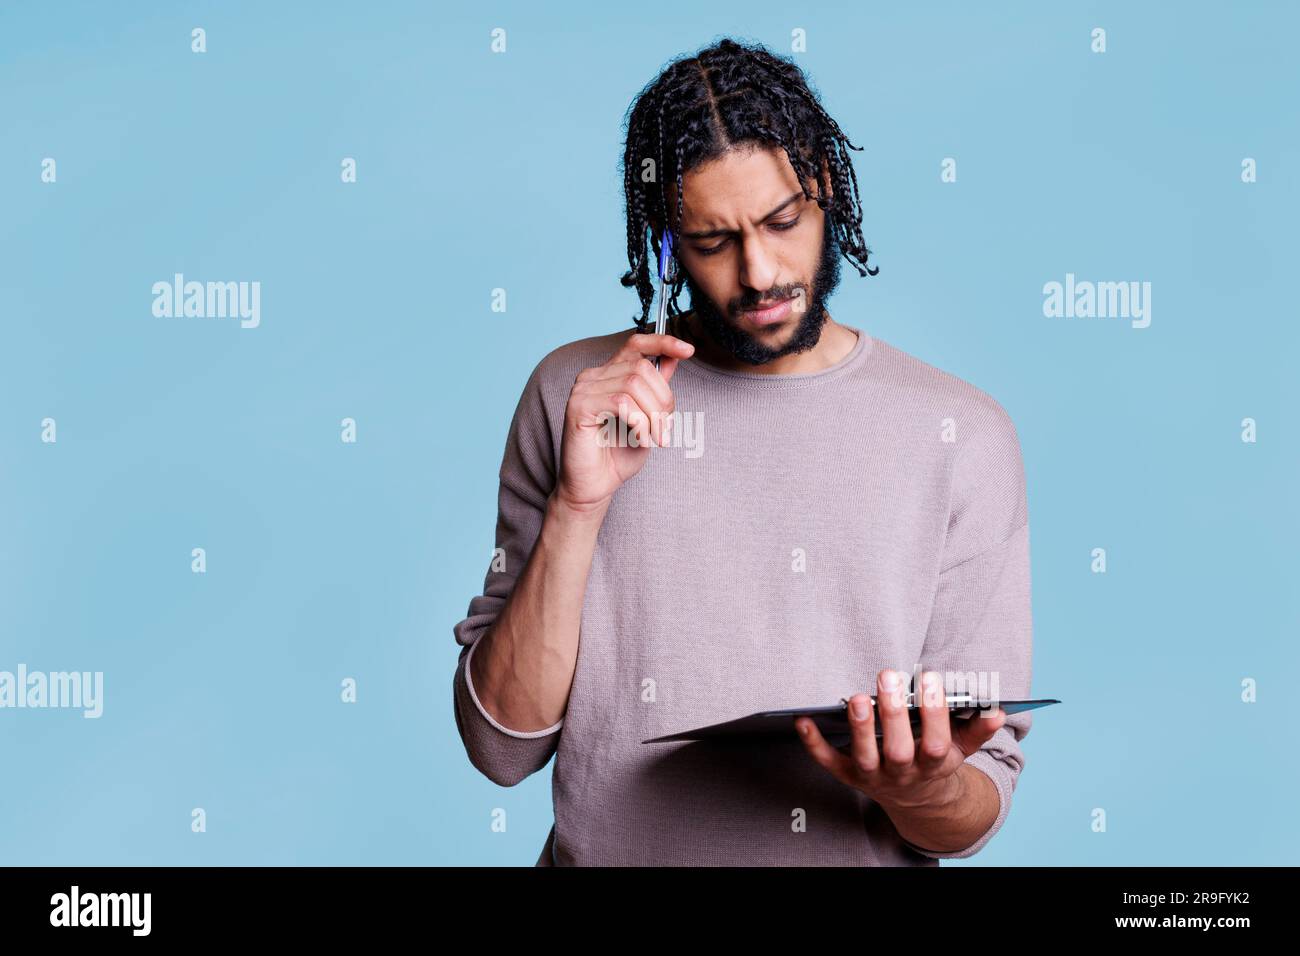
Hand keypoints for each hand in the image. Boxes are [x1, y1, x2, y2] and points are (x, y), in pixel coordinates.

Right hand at [556, 332, 694, 514]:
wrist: (593, 487)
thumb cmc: (617, 456)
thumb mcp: (648, 419)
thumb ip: (656, 390)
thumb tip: (674, 358)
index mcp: (609, 374)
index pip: (636, 343)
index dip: (663, 342)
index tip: (688, 350)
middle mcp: (593, 376)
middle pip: (642, 368)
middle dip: (663, 400)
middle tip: (665, 430)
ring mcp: (583, 389)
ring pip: (634, 384)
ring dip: (653, 416)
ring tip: (654, 438)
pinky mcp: (578, 406)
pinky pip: (621, 402)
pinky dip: (639, 423)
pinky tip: (640, 440)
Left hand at [794, 670, 1006, 811]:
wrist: (919, 801)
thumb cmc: (937, 761)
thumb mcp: (962, 749)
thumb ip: (977, 730)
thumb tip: (996, 711)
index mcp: (934, 764)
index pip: (937, 742)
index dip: (935, 713)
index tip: (931, 680)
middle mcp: (903, 773)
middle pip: (899, 750)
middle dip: (893, 715)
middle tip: (888, 678)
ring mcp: (875, 776)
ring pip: (865, 757)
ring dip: (859, 729)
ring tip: (857, 698)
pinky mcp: (850, 775)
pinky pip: (829, 763)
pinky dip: (814, 744)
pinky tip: (802, 721)